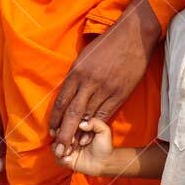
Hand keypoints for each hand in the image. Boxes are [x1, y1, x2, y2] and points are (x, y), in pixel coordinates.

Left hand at [49, 0, 161, 150]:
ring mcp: (105, 89)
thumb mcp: (85, 55)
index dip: (55, 118)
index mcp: (77, 72)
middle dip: (63, 132)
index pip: (62, 100)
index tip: (51, 130)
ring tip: (72, 146)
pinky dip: (95, 127)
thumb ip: (76, 74)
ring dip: (79, 133)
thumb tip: (68, 90)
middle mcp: (89, 82)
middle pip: (72, 113)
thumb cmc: (107, 43)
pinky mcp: (120, 94)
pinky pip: (105, 114)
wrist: (133, 36)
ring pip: (88, 117)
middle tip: (57, 148)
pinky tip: (89, 137)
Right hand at [53, 118, 114, 176]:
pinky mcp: (67, 160)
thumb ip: (95, 123)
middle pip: (58, 135)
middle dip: (63, 138)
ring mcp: (68, 149)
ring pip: (55, 146)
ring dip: (61, 148)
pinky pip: (58, 159)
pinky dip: (62, 159)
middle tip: (73, 142)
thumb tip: (81, 124)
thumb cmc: (105, 145)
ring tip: (70, 151)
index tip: (75, 134)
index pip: (66, 124)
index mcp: (78, 129)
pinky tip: (69, 159)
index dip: (68, 128)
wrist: (106, 162)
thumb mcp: (104, 130)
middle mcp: (71, 137)